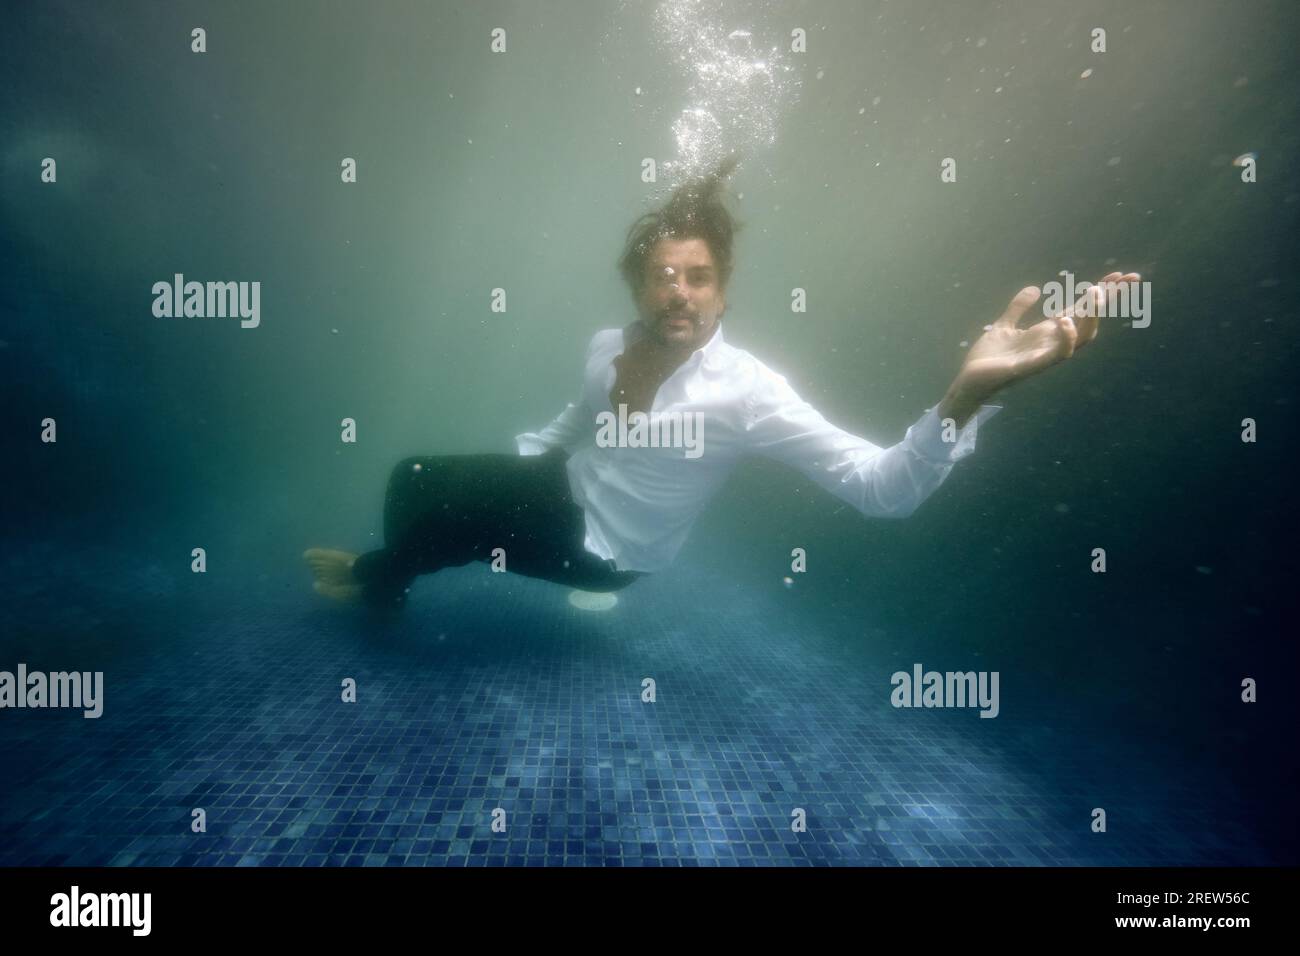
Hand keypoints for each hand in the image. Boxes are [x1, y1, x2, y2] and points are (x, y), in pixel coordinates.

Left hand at [947, 271, 1139, 410]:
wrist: (970, 380)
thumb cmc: (989, 357)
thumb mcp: (1004, 325)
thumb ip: (1019, 307)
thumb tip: (1036, 288)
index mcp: (1048, 332)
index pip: (1081, 310)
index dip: (1100, 293)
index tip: (1120, 276)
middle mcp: (1053, 343)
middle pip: (1092, 321)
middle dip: (1109, 300)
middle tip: (1127, 278)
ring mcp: (1047, 355)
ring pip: (1083, 336)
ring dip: (1092, 315)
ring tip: (1095, 292)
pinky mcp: (1034, 365)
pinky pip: (1060, 354)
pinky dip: (1067, 338)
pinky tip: (1065, 320)